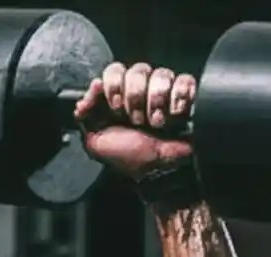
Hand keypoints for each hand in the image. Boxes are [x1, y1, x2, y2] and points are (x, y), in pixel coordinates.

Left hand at [73, 62, 195, 180]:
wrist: (158, 171)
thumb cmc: (128, 158)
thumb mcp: (95, 142)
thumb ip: (85, 115)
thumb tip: (89, 91)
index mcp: (117, 97)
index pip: (114, 71)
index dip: (114, 85)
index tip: (115, 107)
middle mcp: (139, 90)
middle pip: (138, 70)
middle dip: (135, 98)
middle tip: (136, 120)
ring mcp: (164, 91)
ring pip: (161, 75)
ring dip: (156, 102)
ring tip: (157, 124)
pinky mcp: (185, 95)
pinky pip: (184, 81)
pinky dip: (179, 98)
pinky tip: (175, 115)